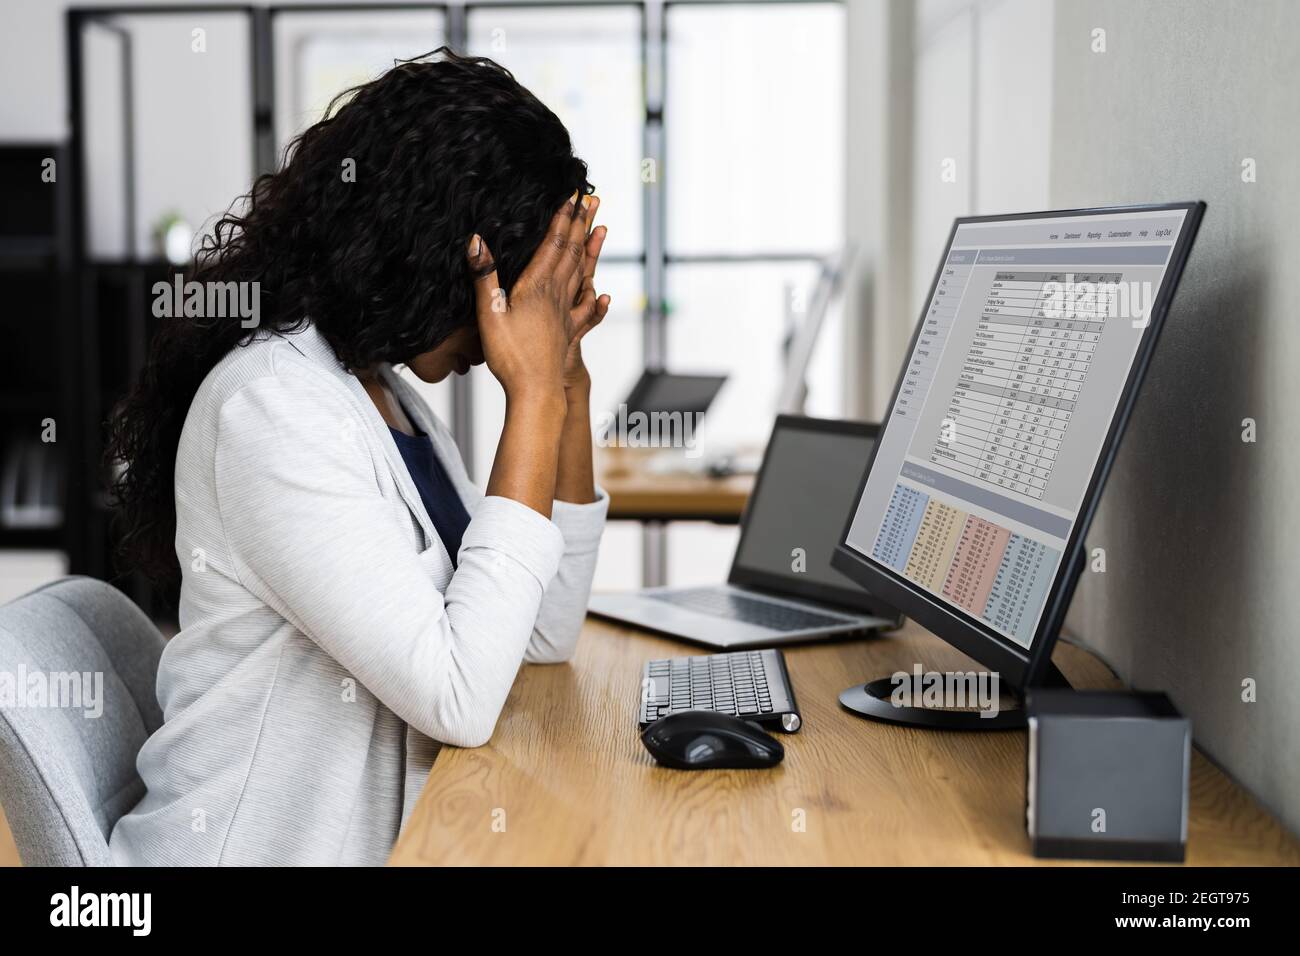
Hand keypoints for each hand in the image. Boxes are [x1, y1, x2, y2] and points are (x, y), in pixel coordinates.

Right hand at [469, 193, 594, 402]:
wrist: (536, 391)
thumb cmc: (510, 356)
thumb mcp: (488, 314)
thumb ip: (484, 276)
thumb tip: (476, 240)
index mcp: (538, 287)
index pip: (554, 243)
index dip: (562, 217)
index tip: (572, 194)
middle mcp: (556, 296)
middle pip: (572, 252)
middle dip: (580, 223)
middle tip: (592, 199)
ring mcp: (565, 314)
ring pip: (581, 273)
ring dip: (589, 248)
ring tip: (600, 228)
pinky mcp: (567, 332)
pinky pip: (585, 308)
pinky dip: (594, 295)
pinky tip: (601, 292)